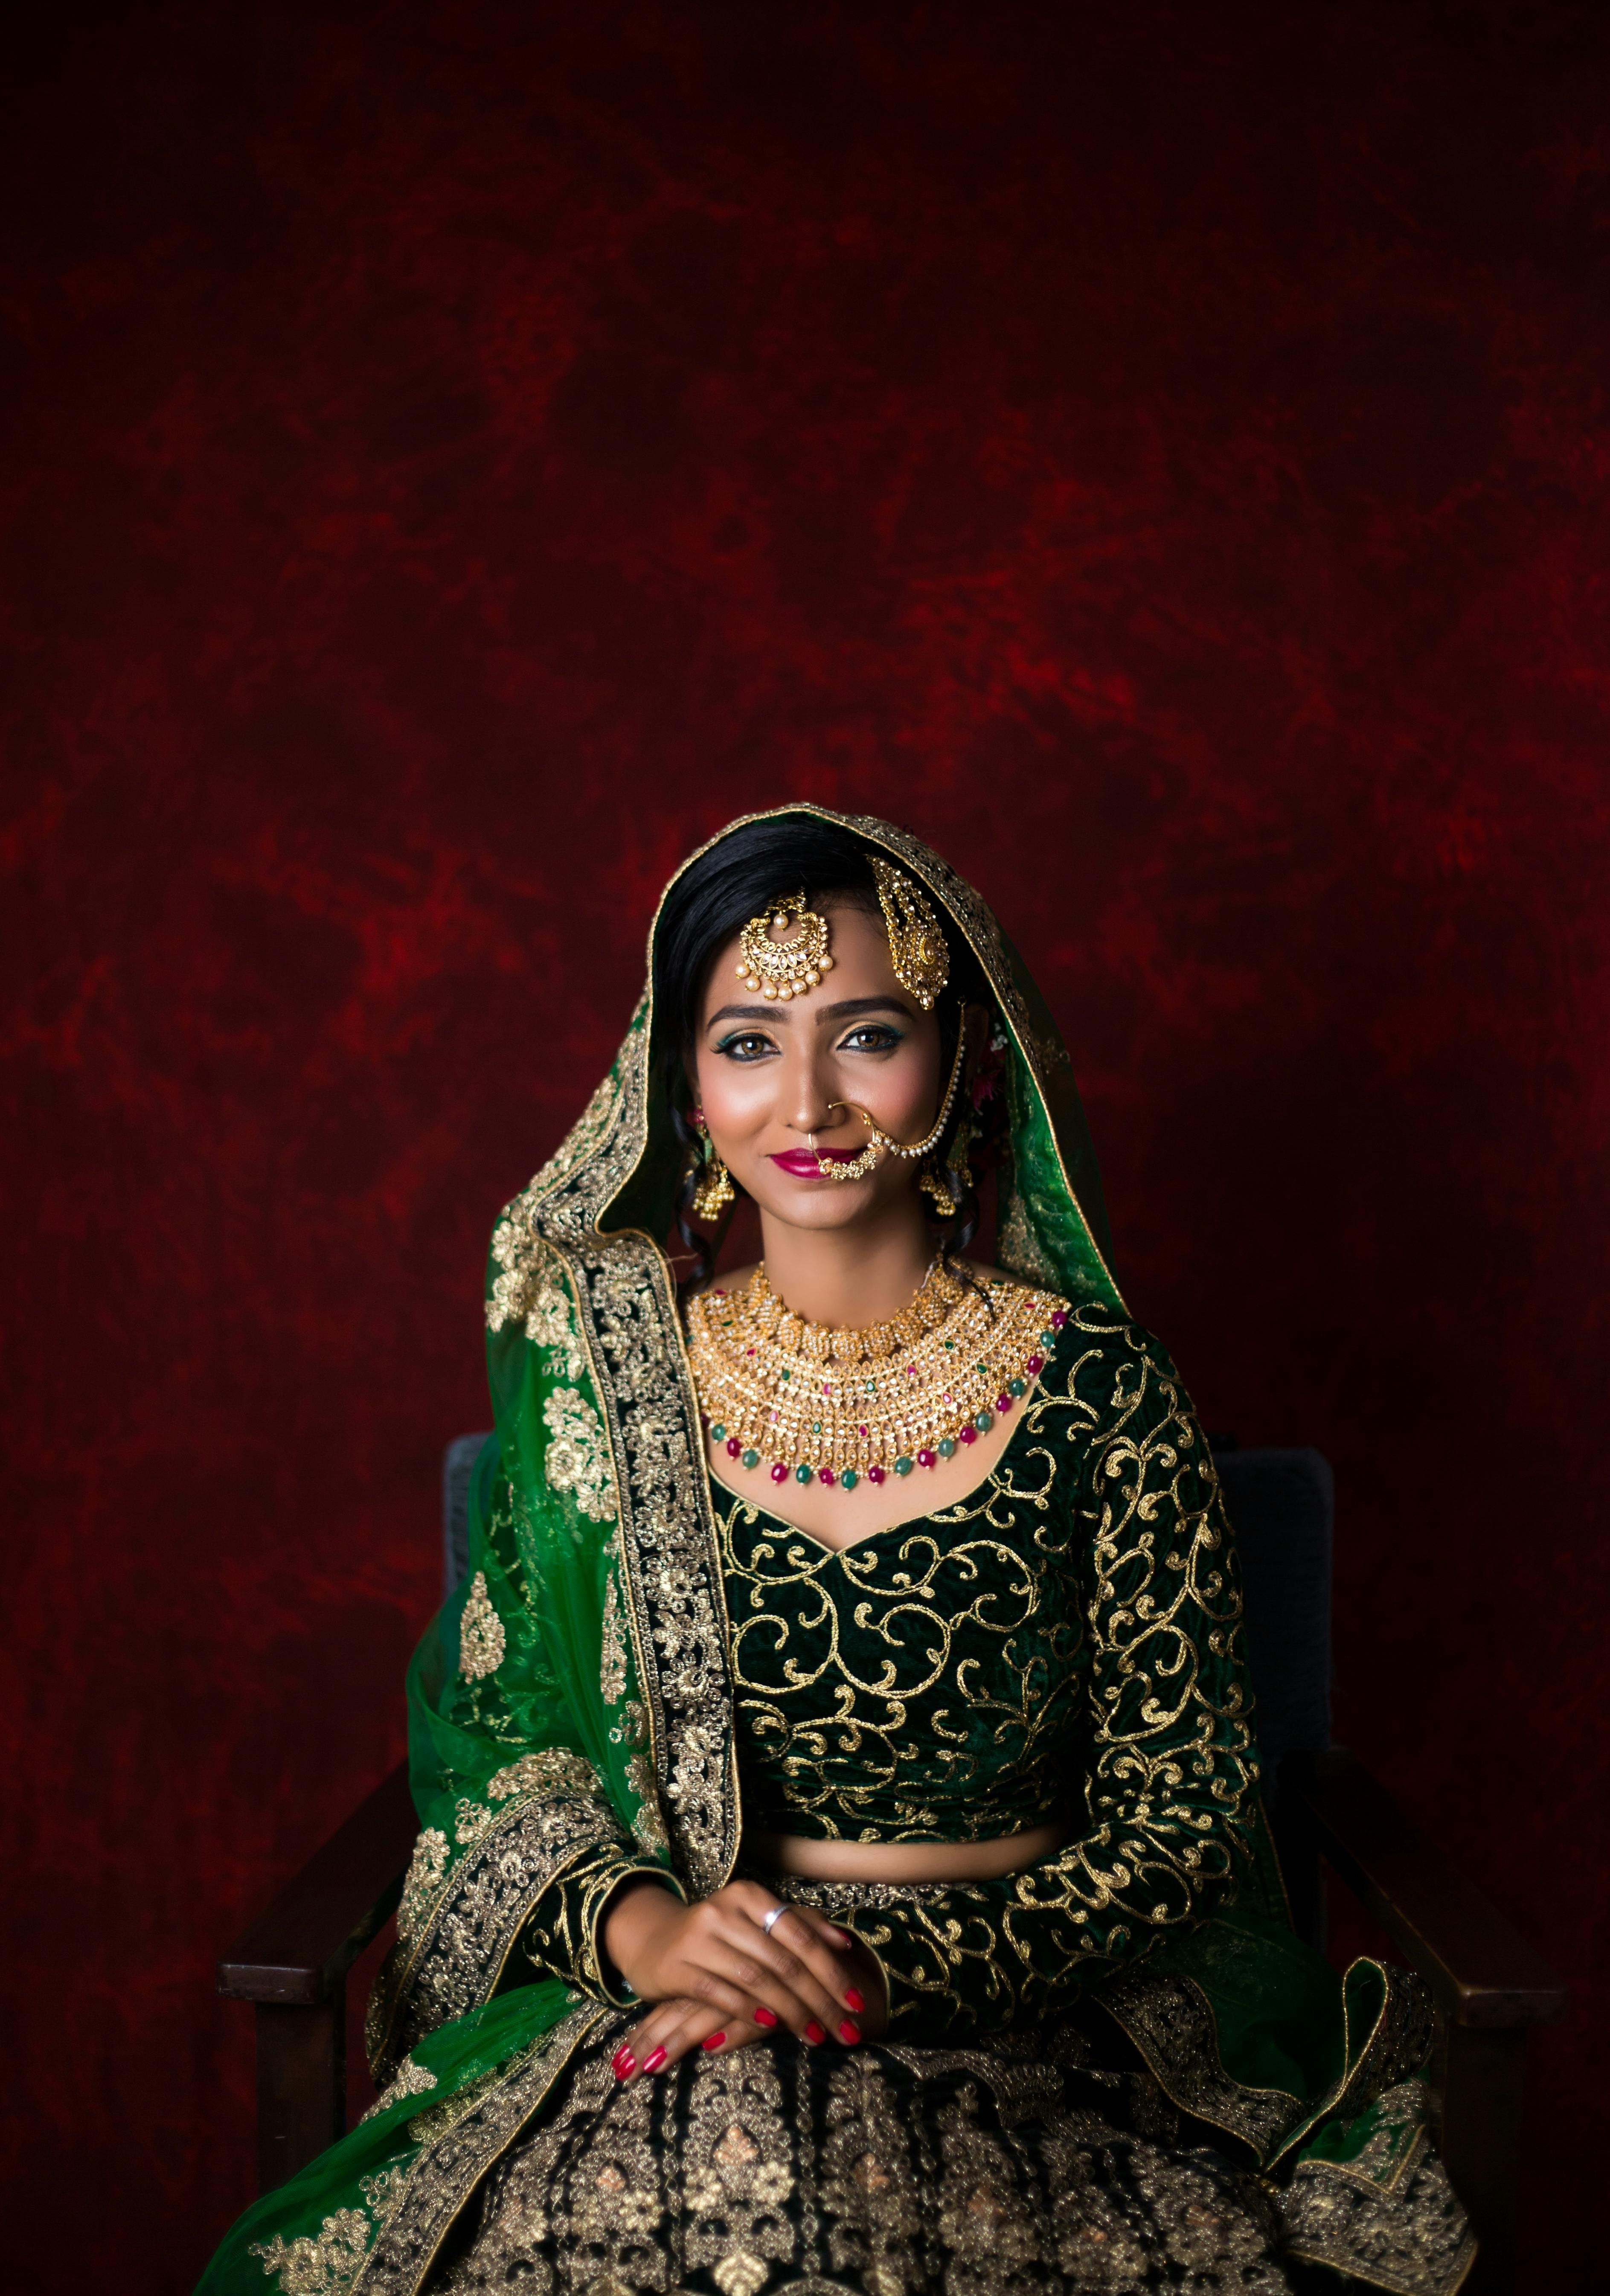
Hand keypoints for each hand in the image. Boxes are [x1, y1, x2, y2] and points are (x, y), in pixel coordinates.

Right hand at [602, 1879, 885, 2078]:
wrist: (653, 1940)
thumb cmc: (718, 1936)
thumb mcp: (755, 1923)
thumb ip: (798, 1927)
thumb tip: (844, 1941)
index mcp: (749, 1896)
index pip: (800, 1934)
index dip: (832, 1969)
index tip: (857, 2000)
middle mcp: (724, 1911)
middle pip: (784, 1960)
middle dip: (820, 1999)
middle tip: (846, 2029)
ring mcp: (699, 1938)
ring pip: (757, 1978)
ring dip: (792, 2011)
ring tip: (817, 2035)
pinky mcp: (678, 1968)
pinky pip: (721, 1992)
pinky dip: (750, 2010)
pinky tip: (773, 2026)